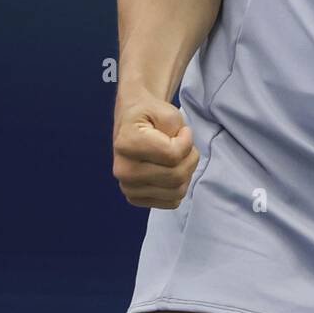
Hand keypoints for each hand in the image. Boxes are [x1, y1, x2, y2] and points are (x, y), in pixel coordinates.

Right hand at [112, 92, 199, 208]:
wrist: (133, 123)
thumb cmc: (151, 116)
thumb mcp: (166, 111)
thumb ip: (176, 127)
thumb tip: (181, 151)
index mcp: (126, 143)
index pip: (173, 155)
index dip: (187, 141)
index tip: (183, 132)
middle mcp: (123, 170)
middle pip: (176, 176)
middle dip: (190, 158)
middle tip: (184, 145)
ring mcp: (128, 187)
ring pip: (177, 191)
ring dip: (187, 172)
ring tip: (178, 157)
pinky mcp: (135, 199)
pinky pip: (172, 201)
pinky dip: (179, 186)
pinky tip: (171, 170)